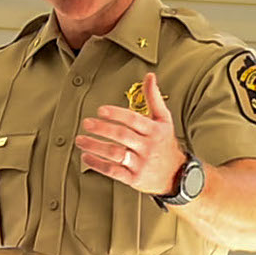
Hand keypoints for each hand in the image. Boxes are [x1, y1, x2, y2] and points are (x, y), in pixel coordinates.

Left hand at [76, 71, 187, 197]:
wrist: (176, 175)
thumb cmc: (165, 143)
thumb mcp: (164, 120)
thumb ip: (154, 97)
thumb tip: (149, 75)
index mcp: (154, 130)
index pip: (133, 120)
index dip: (116, 114)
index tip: (101, 110)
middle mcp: (148, 146)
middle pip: (122, 136)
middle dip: (102, 128)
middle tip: (86, 123)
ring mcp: (141, 163)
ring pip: (115, 154)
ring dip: (95, 146)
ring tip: (80, 140)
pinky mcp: (134, 178)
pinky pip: (113, 171)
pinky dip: (98, 164)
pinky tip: (86, 157)